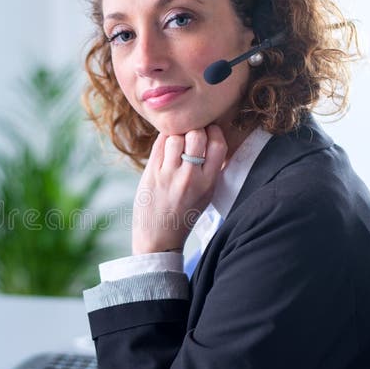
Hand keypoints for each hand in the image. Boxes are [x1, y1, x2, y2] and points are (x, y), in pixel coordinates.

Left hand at [132, 125, 226, 253]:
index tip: (208, 133)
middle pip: (196, 135)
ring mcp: (168, 175)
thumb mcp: (206, 195)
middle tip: (189, 135)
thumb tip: (213, 138)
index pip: (218, 144)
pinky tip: (164, 147)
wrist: (159, 238)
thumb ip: (212, 170)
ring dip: (176, 135)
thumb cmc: (184, 215)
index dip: (213, 132)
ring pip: (175, 137)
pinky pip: (159, 144)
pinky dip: (163, 140)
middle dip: (193, 130)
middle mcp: (190, 178)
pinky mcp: (151, 173)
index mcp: (208, 183)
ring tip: (175, 143)